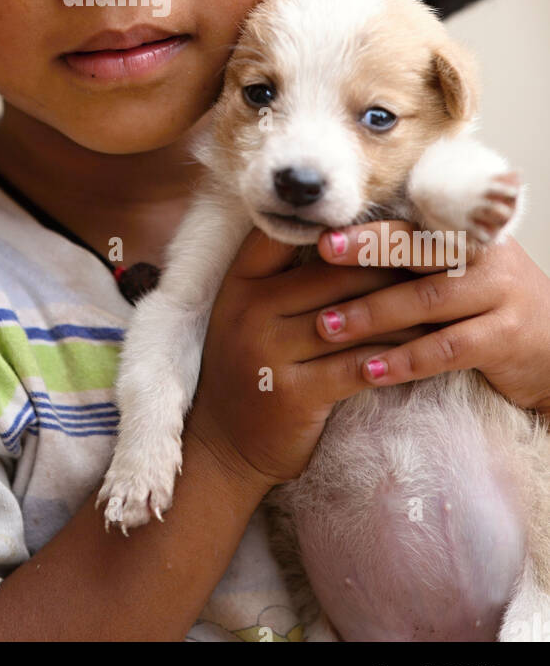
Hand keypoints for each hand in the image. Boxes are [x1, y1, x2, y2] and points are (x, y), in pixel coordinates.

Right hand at [185, 227, 430, 490]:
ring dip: (403, 311)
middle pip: (334, 273)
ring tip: (443, 302)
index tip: (394, 219)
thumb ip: (285, 273)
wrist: (222, 446)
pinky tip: (427, 350)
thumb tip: (356, 230)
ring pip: (353, 318)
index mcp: (241, 281)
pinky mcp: (294, 395)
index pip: (293, 233)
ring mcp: (268, 353)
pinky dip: (396, 356)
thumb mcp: (252, 312)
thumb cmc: (252, 368)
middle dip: (390, 266)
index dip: (345, 225)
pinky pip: (357, 365)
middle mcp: (250, 310)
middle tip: (438, 259)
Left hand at [316, 222, 549, 417]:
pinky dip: (405, 360)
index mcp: (468, 233)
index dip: (369, 229)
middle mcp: (486, 256)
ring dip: (373, 314)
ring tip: (327, 326)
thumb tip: (336, 253)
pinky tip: (369, 371)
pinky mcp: (506, 337)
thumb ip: (416, 258)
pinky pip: (447, 348)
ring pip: (427, 299)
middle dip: (365, 252)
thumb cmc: (491, 308)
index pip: (414, 223)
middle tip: (319, 260)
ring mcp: (500, 293)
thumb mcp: (461, 273)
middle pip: (419, 248)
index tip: (323, 236)